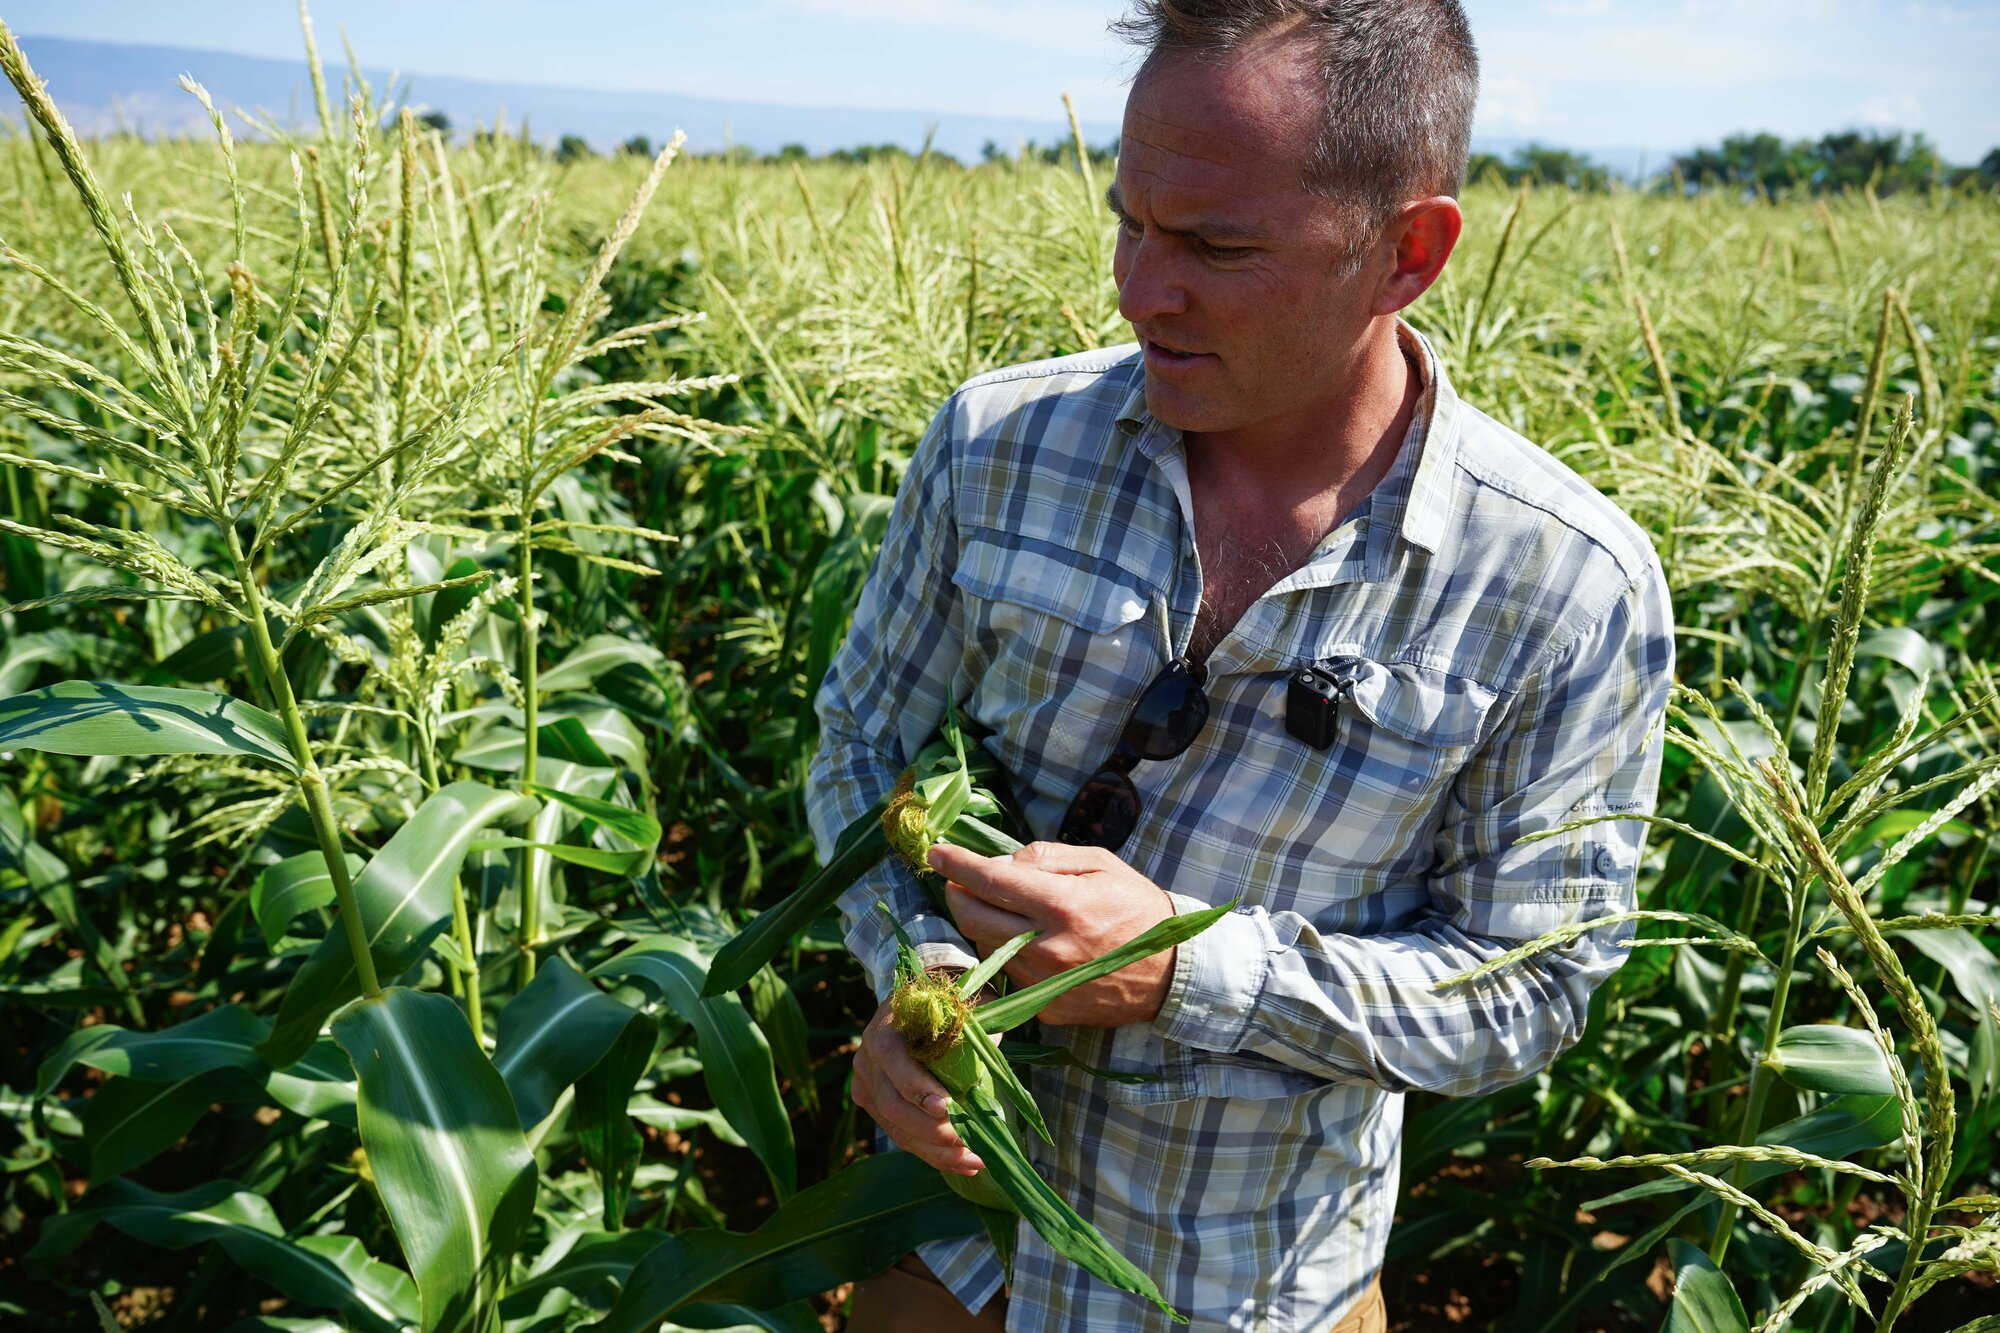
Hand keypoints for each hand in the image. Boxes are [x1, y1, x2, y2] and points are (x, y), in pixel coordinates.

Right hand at [850, 994, 985, 1176]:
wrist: (919, 1009)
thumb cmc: (946, 1007)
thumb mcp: (959, 1008)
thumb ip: (971, 1029)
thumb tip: (989, 1060)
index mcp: (884, 1027)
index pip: (892, 1059)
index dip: (916, 1086)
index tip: (947, 1107)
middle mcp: (867, 1060)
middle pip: (893, 1105)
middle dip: (933, 1130)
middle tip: (970, 1140)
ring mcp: (867, 1087)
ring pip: (898, 1130)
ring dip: (938, 1151)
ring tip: (975, 1161)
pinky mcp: (876, 1109)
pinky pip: (903, 1137)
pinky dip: (935, 1155)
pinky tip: (965, 1164)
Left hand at [927, 840, 1176, 1027]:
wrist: (1171, 972)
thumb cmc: (1136, 908)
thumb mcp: (1100, 865)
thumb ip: (1046, 859)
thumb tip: (1000, 864)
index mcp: (1062, 906)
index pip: (991, 881)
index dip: (956, 864)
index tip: (935, 851)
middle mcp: (1047, 948)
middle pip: (973, 919)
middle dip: (958, 895)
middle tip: (962, 881)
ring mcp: (1045, 983)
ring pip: (987, 948)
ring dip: (984, 925)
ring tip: (1008, 912)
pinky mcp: (1046, 1009)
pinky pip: (1009, 976)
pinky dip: (1008, 955)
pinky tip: (1029, 944)